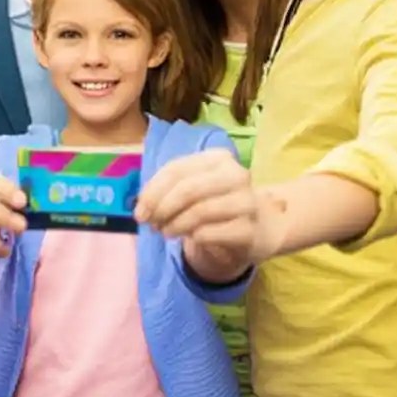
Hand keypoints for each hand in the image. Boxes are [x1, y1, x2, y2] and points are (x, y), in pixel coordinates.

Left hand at [136, 149, 284, 264]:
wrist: (257, 228)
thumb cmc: (216, 203)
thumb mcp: (192, 188)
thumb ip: (166, 190)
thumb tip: (141, 206)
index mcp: (218, 158)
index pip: (176, 170)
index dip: (152, 192)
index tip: (139, 212)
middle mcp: (236, 175)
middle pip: (188, 189)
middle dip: (162, 209)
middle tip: (151, 225)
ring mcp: (247, 202)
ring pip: (200, 211)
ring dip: (175, 225)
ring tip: (166, 232)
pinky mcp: (249, 229)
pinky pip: (210, 233)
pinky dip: (193, 237)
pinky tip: (190, 239)